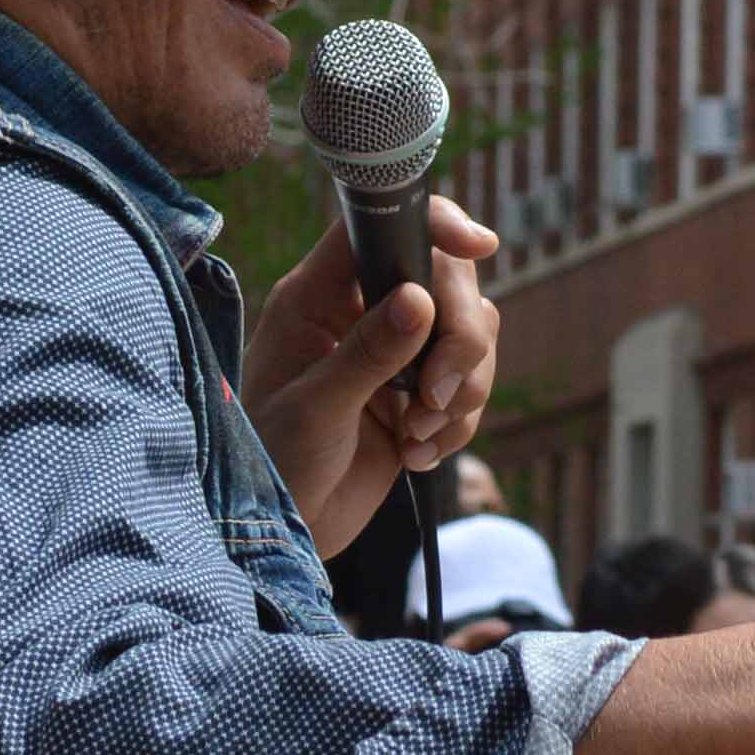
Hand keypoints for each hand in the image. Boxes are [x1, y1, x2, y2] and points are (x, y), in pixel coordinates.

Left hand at [238, 193, 501, 553]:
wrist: (284, 530)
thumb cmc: (275, 462)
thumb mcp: (315, 408)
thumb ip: (368, 353)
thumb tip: (420, 300)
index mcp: (318, 296)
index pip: (380, 227)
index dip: (434, 224)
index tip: (479, 246)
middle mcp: (359, 312)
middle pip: (445, 280)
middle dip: (460, 339)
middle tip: (436, 396)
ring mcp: (394, 353)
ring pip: (469, 334)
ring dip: (462, 387)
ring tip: (419, 435)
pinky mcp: (418, 395)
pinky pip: (468, 385)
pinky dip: (458, 422)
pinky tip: (418, 455)